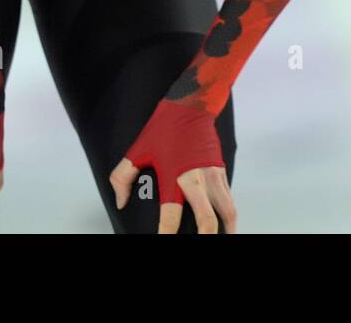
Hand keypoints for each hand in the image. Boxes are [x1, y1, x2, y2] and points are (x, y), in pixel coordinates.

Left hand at [110, 99, 235, 233]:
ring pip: (227, 211)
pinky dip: (229, 216)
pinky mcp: (221, 171)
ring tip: (223, 239)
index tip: (163, 242)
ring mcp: (213, 175)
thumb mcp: (137, 150)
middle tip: (200, 244)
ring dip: (226, 230)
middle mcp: (196, 179)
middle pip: (207, 220)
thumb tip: (121, 202)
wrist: (192, 106)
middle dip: (205, 238)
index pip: (170, 216)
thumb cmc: (164, 127)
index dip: (166, 235)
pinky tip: (226, 225)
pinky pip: (229, 199)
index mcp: (174, 176)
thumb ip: (122, 178)